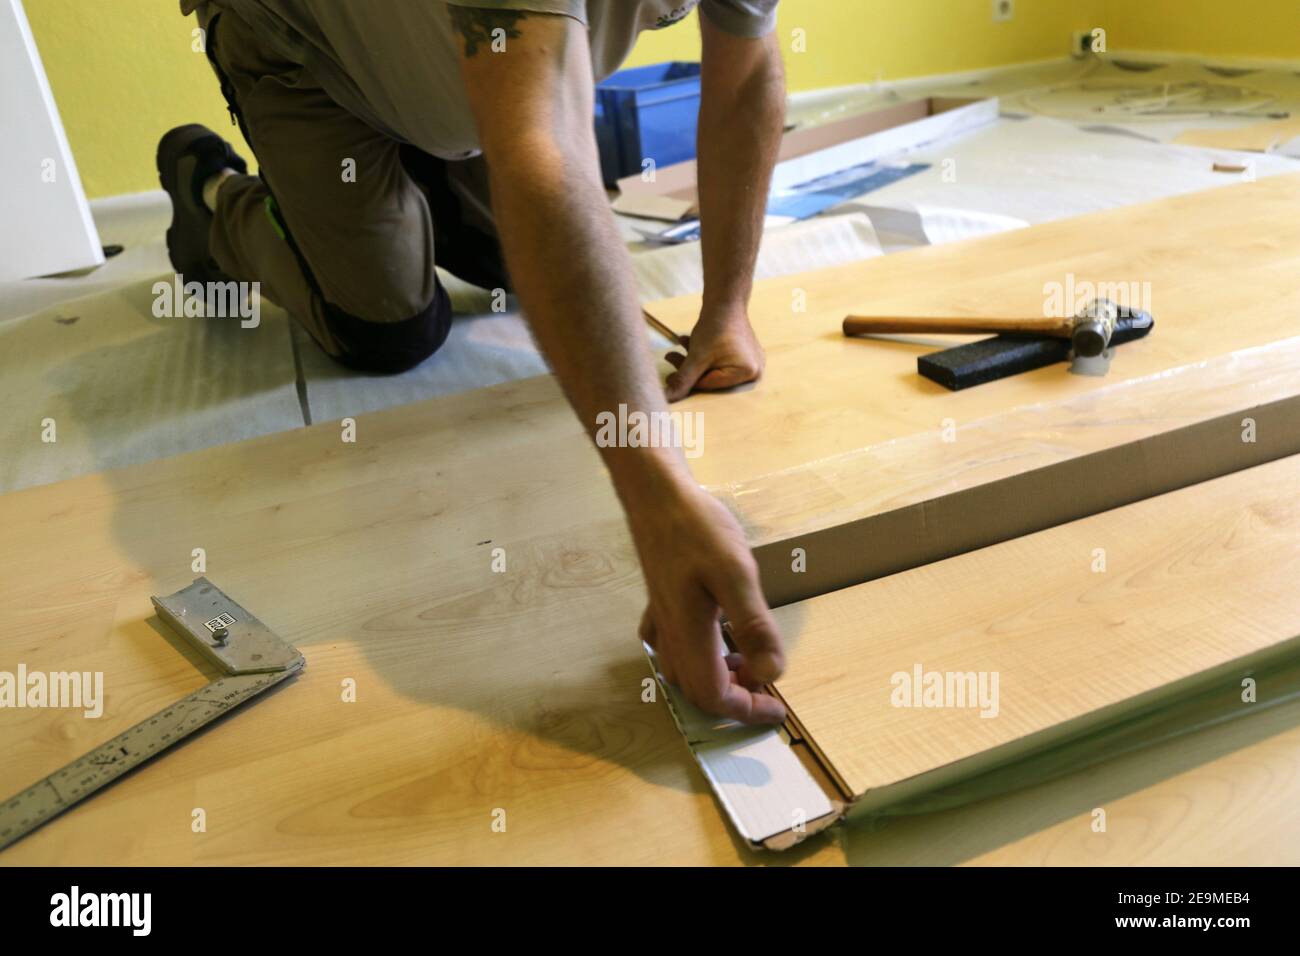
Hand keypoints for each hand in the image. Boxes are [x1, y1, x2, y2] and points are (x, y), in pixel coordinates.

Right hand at [629, 480, 785, 723]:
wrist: (656, 495)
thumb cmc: (696, 528)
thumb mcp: (737, 574)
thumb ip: (754, 626)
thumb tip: (772, 674)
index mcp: (690, 634)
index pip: (714, 696)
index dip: (746, 711)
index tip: (777, 710)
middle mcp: (670, 634)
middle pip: (697, 691)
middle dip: (734, 699)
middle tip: (767, 686)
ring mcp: (661, 618)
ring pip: (683, 672)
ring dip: (716, 679)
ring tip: (747, 661)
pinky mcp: (659, 602)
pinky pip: (672, 646)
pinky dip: (697, 656)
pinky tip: (712, 638)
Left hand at [664, 307, 764, 402]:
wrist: (726, 299)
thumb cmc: (716, 326)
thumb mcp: (696, 356)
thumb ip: (683, 379)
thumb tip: (667, 398)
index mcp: (748, 372)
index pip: (711, 384)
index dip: (688, 381)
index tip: (668, 376)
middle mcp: (754, 370)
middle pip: (713, 377)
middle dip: (690, 368)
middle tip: (671, 358)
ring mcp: (751, 361)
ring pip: (714, 367)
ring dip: (694, 359)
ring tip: (680, 345)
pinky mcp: (744, 353)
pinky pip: (720, 360)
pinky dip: (704, 354)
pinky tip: (688, 341)